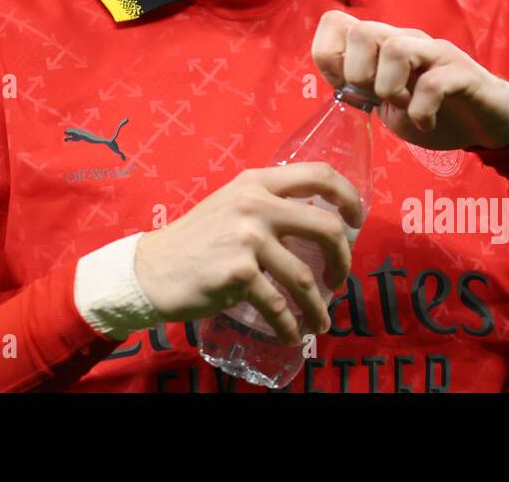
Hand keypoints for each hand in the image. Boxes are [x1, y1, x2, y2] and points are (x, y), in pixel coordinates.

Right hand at [134, 162, 362, 345]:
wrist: (151, 269)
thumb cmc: (195, 240)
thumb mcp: (231, 204)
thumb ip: (268, 204)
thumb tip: (318, 222)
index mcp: (256, 181)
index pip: (319, 174)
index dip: (349, 196)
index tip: (356, 220)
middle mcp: (255, 203)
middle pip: (327, 227)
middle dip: (343, 259)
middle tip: (339, 278)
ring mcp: (247, 237)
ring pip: (306, 277)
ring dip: (319, 305)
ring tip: (321, 320)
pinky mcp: (239, 272)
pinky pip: (280, 306)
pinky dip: (291, 326)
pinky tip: (292, 334)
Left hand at [311, 10, 508, 150]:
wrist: (487, 122)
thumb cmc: (435, 110)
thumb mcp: (387, 104)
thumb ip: (362, 90)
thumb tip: (339, 83)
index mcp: (383, 45)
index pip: (336, 23)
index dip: (328, 54)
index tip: (343, 87)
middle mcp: (408, 40)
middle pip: (363, 30)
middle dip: (358, 73)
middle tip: (374, 100)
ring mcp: (436, 53)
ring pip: (397, 49)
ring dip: (390, 88)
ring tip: (403, 107)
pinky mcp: (463, 72)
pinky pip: (434, 83)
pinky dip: (422, 110)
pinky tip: (426, 123)